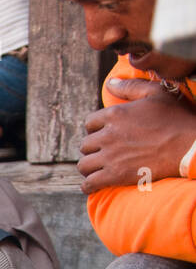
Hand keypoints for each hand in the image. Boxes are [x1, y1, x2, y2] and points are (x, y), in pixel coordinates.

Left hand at [79, 78, 195, 193]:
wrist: (188, 146)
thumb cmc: (176, 119)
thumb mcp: (157, 94)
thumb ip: (131, 87)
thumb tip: (110, 82)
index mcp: (115, 114)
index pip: (89, 123)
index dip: (95, 129)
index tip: (104, 134)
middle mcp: (108, 135)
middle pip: (85, 145)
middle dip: (93, 149)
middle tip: (104, 152)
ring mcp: (110, 156)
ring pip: (84, 164)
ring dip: (89, 167)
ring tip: (98, 168)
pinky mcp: (114, 175)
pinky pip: (89, 183)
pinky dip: (89, 185)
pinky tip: (94, 185)